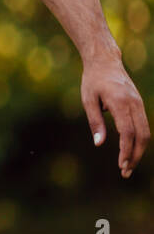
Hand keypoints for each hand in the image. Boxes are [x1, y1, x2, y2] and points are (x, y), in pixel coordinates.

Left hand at [81, 52, 149, 177]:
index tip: (121, 165)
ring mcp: (139, 104)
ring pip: (146, 132)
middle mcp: (134, 104)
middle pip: (142, 136)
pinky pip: (143, 125)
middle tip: (125, 172)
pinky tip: (130, 150)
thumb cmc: (93, 80)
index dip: (126, 151)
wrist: (105, 61)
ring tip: (128, 165)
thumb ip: (95, 122)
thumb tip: (99, 144)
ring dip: (139, 150)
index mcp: (121, 103)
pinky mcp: (139, 104)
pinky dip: (139, 140)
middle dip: (135, 155)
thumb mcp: (88, 100)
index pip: (128, 133)